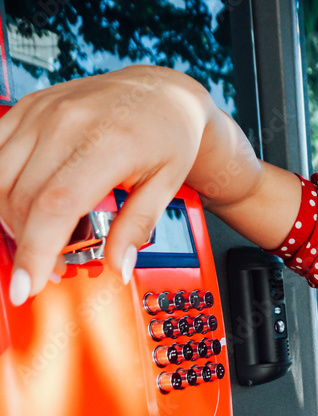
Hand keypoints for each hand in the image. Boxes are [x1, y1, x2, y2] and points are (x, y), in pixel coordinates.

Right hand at [0, 65, 218, 304]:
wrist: (161, 93)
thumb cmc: (168, 136)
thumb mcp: (167, 184)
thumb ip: (138, 227)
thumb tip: (119, 267)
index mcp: (107, 143)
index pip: (55, 206)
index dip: (36, 251)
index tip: (28, 285)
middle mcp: (66, 122)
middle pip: (21, 198)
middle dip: (27, 244)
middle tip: (49, 268)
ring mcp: (41, 112)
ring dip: (8, 218)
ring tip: (38, 240)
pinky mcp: (26, 108)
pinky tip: (18, 207)